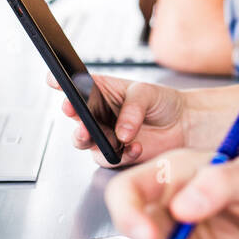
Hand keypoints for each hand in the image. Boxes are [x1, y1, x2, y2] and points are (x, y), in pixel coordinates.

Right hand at [46, 71, 187, 166]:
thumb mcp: (147, 93)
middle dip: (71, 113)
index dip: (62, 82)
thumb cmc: (162, 102)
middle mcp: (97, 114)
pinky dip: (122, 154)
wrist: (184, 125)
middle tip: (73, 110)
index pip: (76, 85)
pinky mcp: (115, 155)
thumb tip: (122, 132)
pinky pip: (109, 158)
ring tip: (96, 134)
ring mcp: (104, 136)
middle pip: (75, 115)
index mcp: (100, 91)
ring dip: (87, 138)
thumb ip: (133, 108)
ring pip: (84, 141)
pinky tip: (135, 146)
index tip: (55, 80)